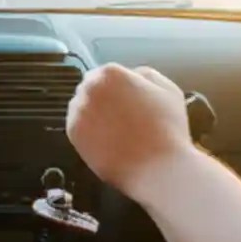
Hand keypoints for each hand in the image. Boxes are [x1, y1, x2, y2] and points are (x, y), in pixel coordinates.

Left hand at [66, 64, 193, 205]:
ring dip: (93, 115)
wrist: (158, 168)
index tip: (125, 102)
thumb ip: (145, 75)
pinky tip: (107, 141)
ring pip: (81, 108)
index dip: (116, 89)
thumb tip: (131, 75)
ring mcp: (79, 111)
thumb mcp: (167, 89)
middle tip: (120, 118)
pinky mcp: (73, 134)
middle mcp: (90, 88)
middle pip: (91, 89)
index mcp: (112, 73)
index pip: (105, 74)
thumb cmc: (168, 128)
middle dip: (103, 100)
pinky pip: (77, 127)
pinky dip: (88, 133)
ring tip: (114, 132)